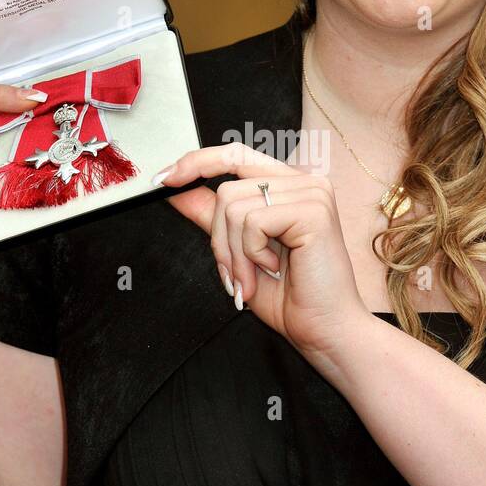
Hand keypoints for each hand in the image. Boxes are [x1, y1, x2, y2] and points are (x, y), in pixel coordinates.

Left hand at [155, 141, 369, 360]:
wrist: (324, 331)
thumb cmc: (290, 297)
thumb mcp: (237, 252)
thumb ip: (211, 217)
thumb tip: (176, 190)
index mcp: (287, 186)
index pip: (234, 154)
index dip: (196, 162)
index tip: (162, 179)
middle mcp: (303, 182)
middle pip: (227, 187)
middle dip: (218, 239)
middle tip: (234, 275)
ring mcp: (312, 192)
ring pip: (234, 205)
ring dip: (234, 253)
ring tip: (255, 277)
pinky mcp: (314, 210)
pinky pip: (253, 221)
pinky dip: (252, 254)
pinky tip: (276, 268)